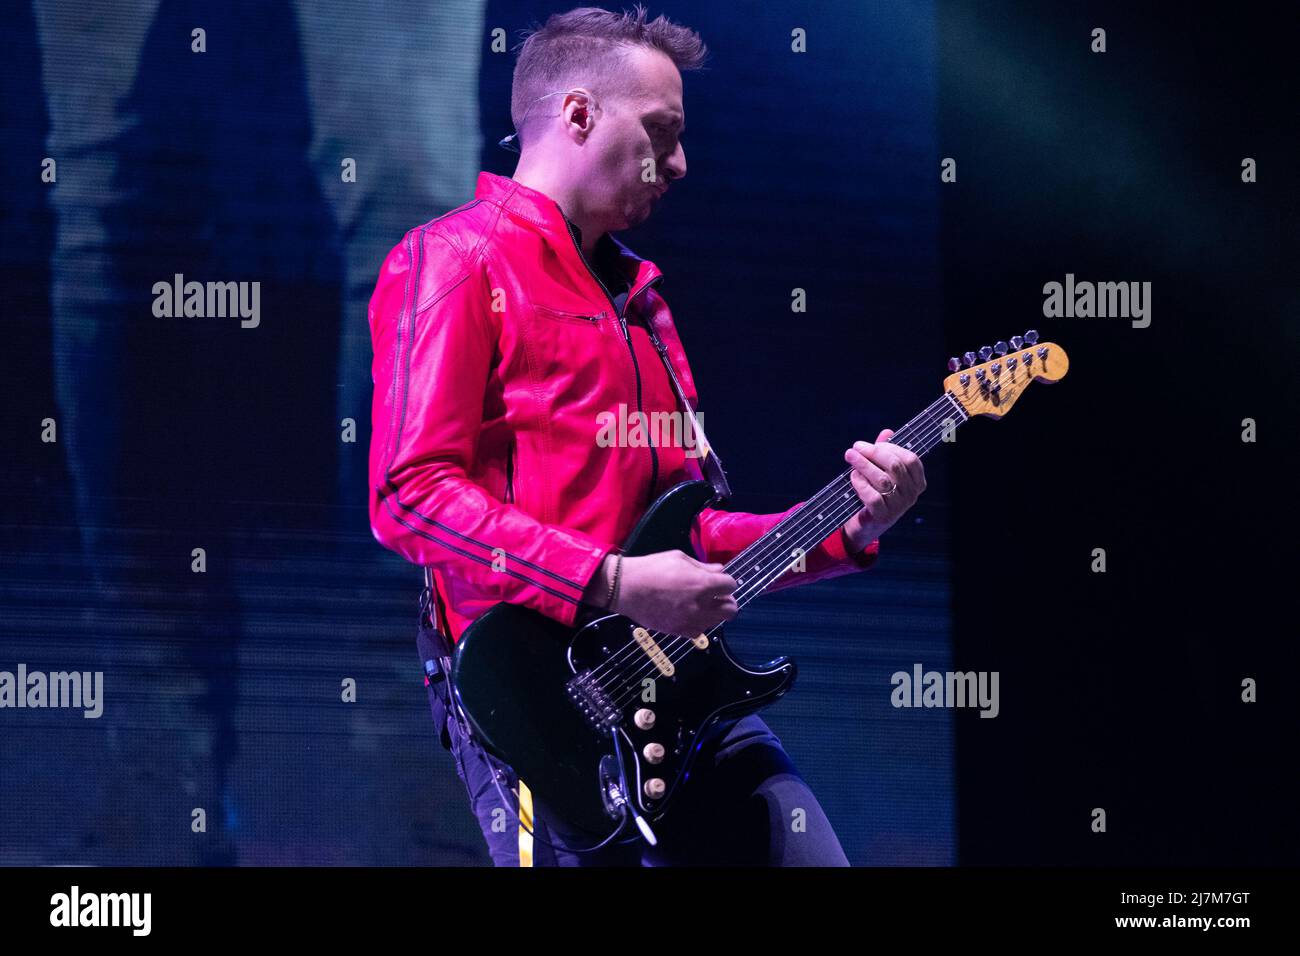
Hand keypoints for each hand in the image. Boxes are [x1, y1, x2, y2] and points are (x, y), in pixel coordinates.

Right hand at [583, 550, 737, 635]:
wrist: (626, 588)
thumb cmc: (652, 568)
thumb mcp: (679, 558)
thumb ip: (702, 566)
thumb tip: (720, 571)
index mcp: (702, 583)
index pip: (731, 585)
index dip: (726, 582)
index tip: (719, 581)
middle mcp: (701, 605)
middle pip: (731, 609)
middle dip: (727, 601)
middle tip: (716, 596)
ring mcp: (691, 620)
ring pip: (717, 622)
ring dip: (713, 612)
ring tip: (700, 604)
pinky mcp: (679, 631)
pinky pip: (700, 631)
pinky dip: (699, 624)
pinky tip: (690, 615)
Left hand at [842, 427, 925, 548]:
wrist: (865, 523)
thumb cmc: (875, 491)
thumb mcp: (881, 470)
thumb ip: (884, 452)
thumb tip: (887, 432)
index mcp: (917, 481)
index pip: (910, 459)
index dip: (890, 448)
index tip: (869, 445)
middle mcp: (912, 495)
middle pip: (895, 466)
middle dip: (873, 453)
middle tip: (854, 448)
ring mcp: (899, 507)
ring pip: (883, 480)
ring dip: (863, 465)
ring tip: (850, 457)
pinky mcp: (883, 517)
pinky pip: (873, 496)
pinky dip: (860, 483)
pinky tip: (852, 477)